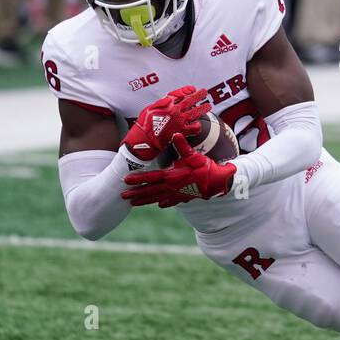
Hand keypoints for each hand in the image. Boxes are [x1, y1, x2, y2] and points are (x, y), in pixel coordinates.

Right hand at [120, 86, 210, 163]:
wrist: (145, 139)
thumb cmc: (145, 124)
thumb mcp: (150, 108)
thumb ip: (162, 102)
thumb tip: (170, 98)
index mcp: (167, 103)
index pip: (180, 93)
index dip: (187, 90)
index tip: (192, 88)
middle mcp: (175, 110)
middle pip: (190, 100)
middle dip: (199, 95)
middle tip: (204, 92)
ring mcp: (180, 120)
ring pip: (196, 112)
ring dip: (203, 108)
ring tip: (208, 106)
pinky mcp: (183, 131)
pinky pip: (195, 127)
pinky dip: (197, 125)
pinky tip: (197, 123)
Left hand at [122, 138, 236, 206]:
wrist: (217, 183)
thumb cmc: (205, 168)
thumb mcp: (193, 155)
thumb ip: (183, 146)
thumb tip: (176, 134)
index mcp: (171, 176)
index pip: (150, 178)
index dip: (137, 178)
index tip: (125, 180)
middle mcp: (171, 187)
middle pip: (149, 191)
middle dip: (135, 193)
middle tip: (122, 196)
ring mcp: (176, 194)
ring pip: (156, 198)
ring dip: (144, 201)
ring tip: (132, 203)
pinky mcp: (184, 197)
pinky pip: (171, 202)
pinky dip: (164, 203)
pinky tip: (159, 205)